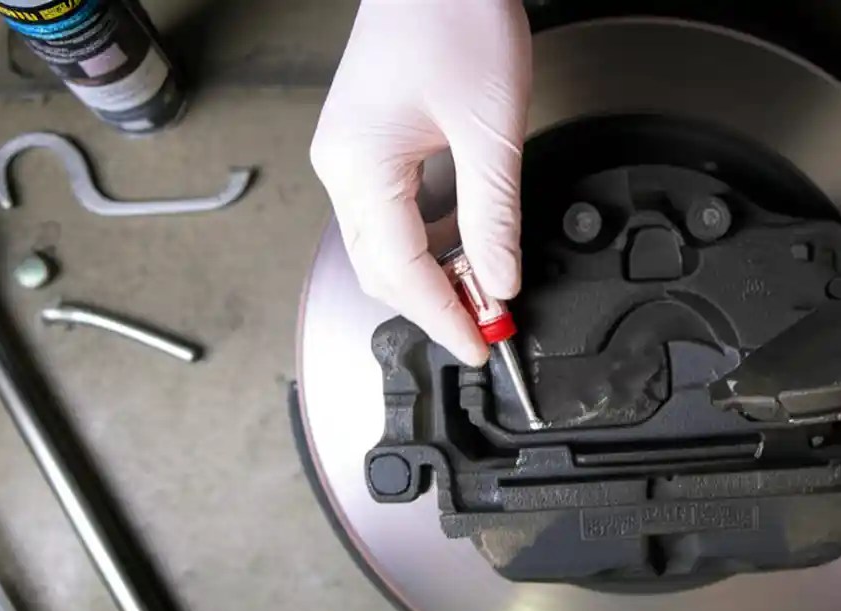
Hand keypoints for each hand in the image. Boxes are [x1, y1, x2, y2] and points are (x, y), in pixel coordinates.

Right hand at [311, 0, 531, 365]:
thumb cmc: (453, 17)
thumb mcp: (491, 128)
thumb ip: (494, 215)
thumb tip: (500, 279)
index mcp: (359, 167)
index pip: (400, 272)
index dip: (443, 318)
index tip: (480, 347)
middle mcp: (340, 167)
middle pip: (382, 269)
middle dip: (435, 304)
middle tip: (490, 326)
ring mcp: (348, 156)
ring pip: (384, 247)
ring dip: (432, 276)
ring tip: (484, 291)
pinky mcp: (366, 145)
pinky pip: (389, 216)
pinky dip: (427, 242)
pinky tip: (464, 248)